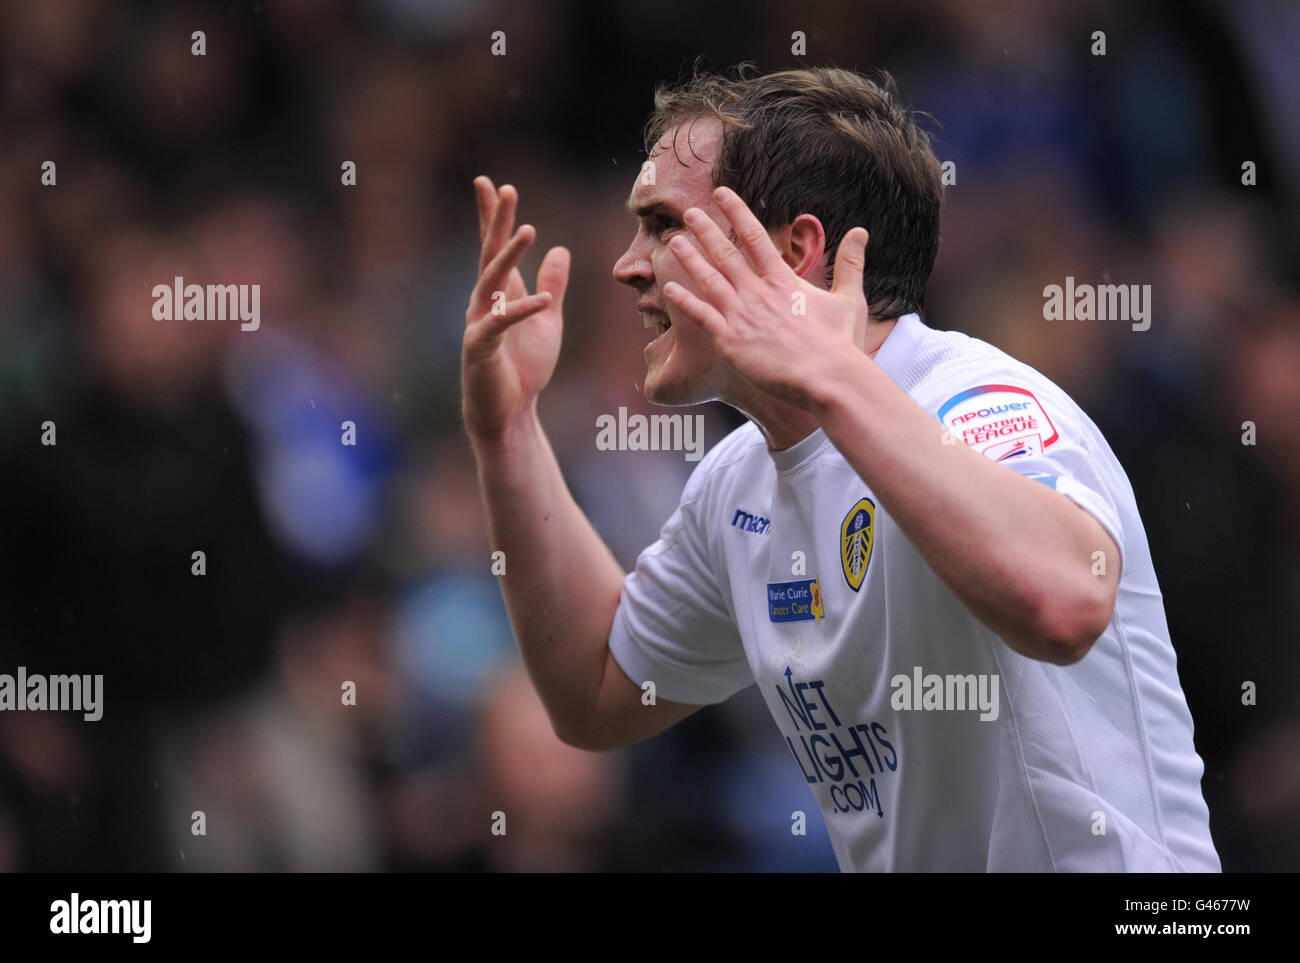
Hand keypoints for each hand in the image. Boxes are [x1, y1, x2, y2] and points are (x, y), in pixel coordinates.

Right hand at [461, 177, 569, 439]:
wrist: (509, 412)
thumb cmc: (524, 368)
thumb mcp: (548, 320)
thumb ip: (552, 286)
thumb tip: (559, 250)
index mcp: (500, 291)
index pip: (495, 247)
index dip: (495, 217)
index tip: (495, 184)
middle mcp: (485, 301)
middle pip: (489, 253)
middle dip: (497, 221)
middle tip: (504, 188)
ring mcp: (479, 322)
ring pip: (492, 280)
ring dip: (509, 255)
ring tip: (528, 230)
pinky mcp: (480, 347)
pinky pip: (501, 323)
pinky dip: (522, 310)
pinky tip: (542, 300)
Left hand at [662, 185, 869, 409]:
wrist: (828, 379)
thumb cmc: (841, 344)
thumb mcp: (850, 299)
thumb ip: (851, 264)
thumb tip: (861, 232)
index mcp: (783, 280)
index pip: (755, 237)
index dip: (736, 212)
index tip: (721, 194)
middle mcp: (758, 293)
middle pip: (725, 253)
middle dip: (705, 230)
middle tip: (688, 212)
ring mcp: (742, 316)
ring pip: (708, 280)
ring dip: (689, 259)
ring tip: (673, 242)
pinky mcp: (730, 341)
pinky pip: (701, 316)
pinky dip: (684, 301)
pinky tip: (668, 288)